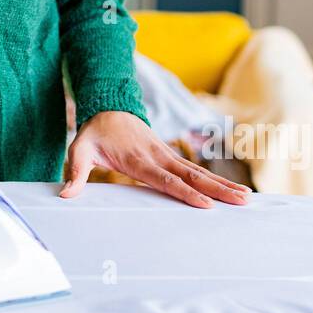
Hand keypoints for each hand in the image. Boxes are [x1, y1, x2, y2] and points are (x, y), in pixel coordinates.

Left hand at [59, 109, 252, 206]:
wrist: (109, 107)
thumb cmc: (95, 133)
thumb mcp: (79, 149)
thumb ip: (75, 172)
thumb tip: (66, 195)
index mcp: (138, 159)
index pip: (165, 179)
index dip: (184, 192)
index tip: (205, 204)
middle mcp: (158, 157)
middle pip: (191, 176)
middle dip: (216, 190)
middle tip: (241, 201)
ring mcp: (166, 155)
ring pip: (198, 172)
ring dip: (222, 185)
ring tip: (246, 198)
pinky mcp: (170, 157)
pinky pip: (195, 170)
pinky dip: (215, 180)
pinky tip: (231, 191)